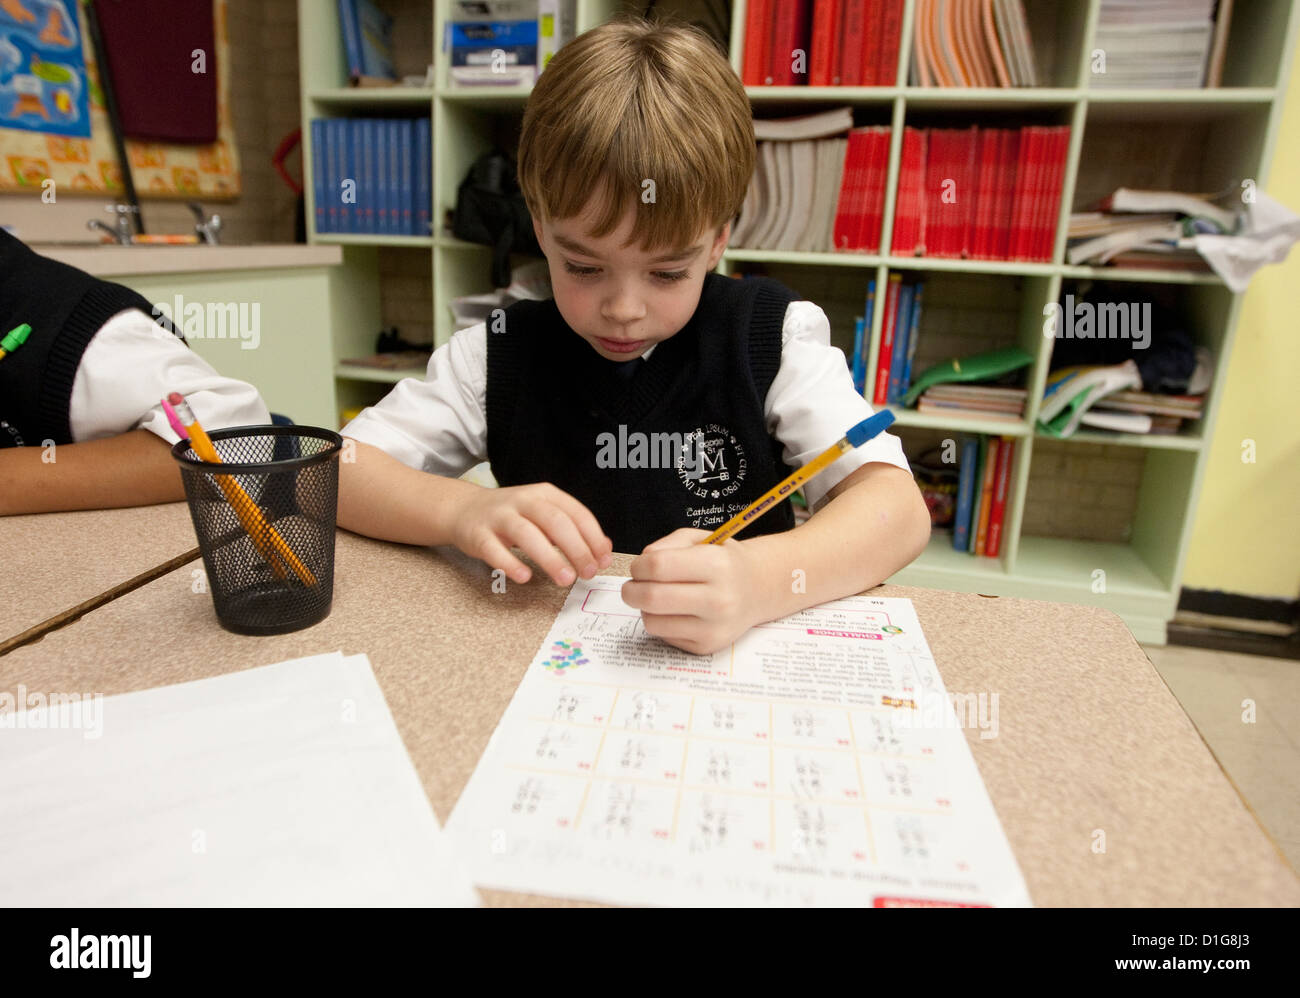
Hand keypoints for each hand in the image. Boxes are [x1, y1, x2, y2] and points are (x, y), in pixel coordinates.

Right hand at [450, 482, 612, 584]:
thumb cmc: (513, 516)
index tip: (604, 560)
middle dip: (576, 549)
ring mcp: (499, 516)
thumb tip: (604, 550)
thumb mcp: (544, 514)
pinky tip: (524, 577)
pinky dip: (510, 564)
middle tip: (589, 573)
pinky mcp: (478, 534)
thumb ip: (573, 529)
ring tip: (565, 579)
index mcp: (544, 494)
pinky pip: (494, 549)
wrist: (464, 509)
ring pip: (527, 535)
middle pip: (555, 522)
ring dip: (549, 558)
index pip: (576, 513)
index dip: (593, 538)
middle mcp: (523, 501)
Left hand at [622, 528, 761, 654]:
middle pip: (652, 597)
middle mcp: (719, 599)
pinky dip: (661, 622)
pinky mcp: (707, 646)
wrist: (757, 590)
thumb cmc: (723, 561)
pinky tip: (675, 612)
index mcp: (717, 565)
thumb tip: (641, 565)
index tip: (639, 567)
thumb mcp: (700, 539)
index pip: (659, 566)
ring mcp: (713, 627)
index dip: (639, 566)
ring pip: (653, 622)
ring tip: (657, 598)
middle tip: (633, 586)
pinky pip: (664, 636)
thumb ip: (666, 545)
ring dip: (644, 609)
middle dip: (631, 590)